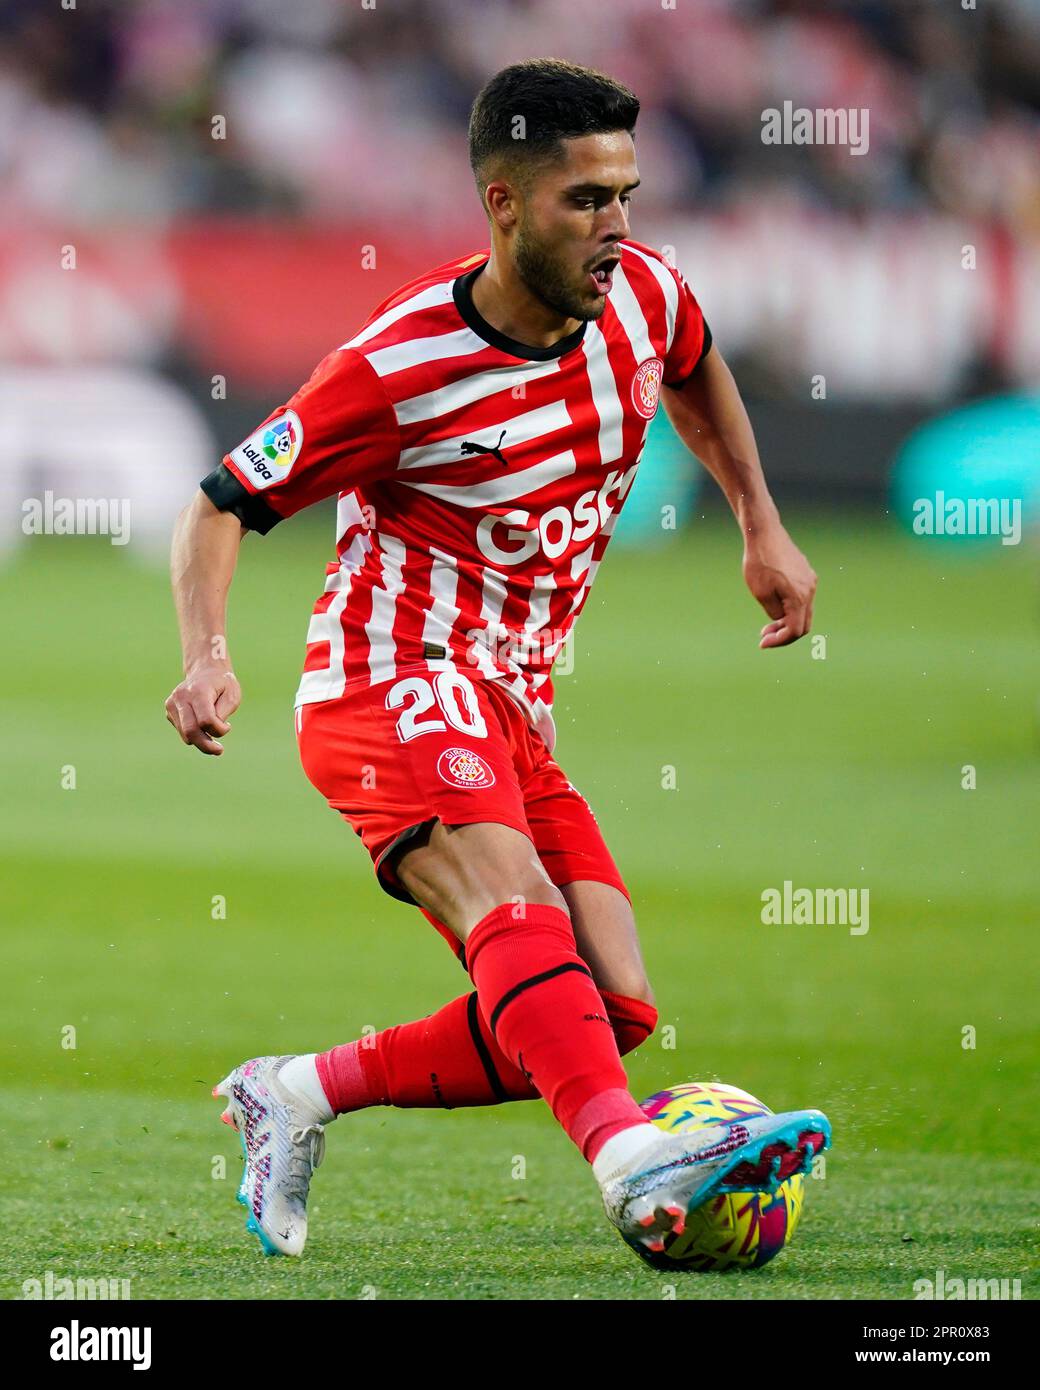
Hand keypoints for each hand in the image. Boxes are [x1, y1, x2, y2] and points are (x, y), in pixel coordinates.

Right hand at [165, 663, 241, 754]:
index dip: (219, 730)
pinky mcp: (169, 710)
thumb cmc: (223, 684)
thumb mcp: (232, 696)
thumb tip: (210, 731)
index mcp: (198, 690)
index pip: (206, 720)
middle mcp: (181, 696)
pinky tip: (202, 723)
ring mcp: (172, 703)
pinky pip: (182, 731)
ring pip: (185, 735)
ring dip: (201, 740)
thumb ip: (223, 713)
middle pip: (191, 731)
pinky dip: (194, 734)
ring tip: (213, 733)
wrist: (206, 671)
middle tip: (219, 750)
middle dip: (206, 745)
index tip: (228, 727)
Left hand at [743, 523, 816, 647]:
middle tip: (764, 636)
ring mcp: (810, 581)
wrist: (764, 533)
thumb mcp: (760, 593)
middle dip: (784, 634)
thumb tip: (781, 620)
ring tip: (767, 625)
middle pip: (803, 624)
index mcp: (799, 597)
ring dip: (786, 621)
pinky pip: (802, 598)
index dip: (779, 641)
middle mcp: (809, 590)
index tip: (762, 643)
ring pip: (803, 611)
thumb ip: (774, 612)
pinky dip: (790, 608)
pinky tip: (774, 606)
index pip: (795, 631)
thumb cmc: (759, 562)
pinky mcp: (806, 573)